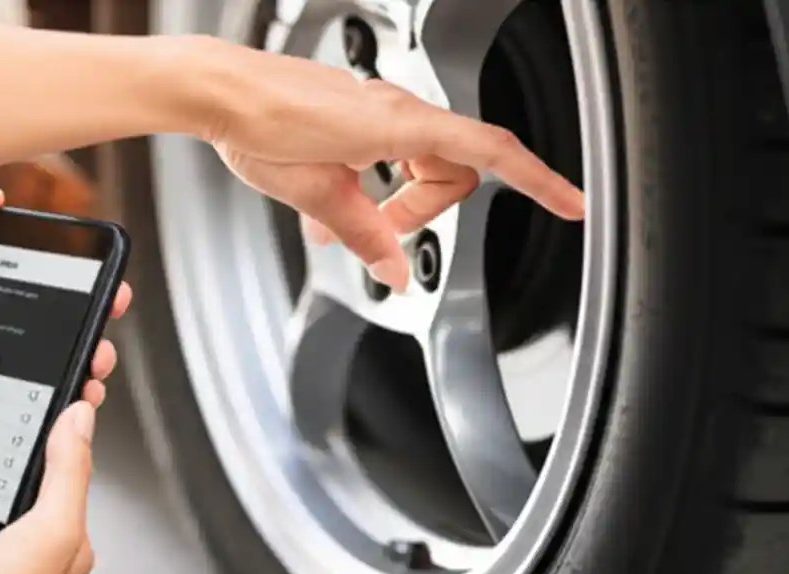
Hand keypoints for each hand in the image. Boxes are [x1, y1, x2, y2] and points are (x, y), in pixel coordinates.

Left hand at [0, 189, 131, 446]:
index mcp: (7, 304)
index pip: (66, 297)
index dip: (98, 294)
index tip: (114, 293)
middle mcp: (16, 345)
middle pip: (78, 341)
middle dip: (102, 341)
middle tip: (100, 343)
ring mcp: (12, 382)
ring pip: (68, 381)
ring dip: (89, 378)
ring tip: (88, 374)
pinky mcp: (2, 415)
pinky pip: (39, 419)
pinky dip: (59, 416)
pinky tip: (63, 408)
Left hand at [193, 38, 584, 291]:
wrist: (218, 89)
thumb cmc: (258, 123)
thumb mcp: (313, 193)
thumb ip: (362, 233)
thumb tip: (393, 269)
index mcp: (397, 124)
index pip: (490, 152)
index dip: (539, 181)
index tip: (570, 205)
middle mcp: (395, 109)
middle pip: (452, 171)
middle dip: (422, 212)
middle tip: (376, 236)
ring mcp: (376, 107)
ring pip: (420, 164)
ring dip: (392, 201)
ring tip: (340, 222)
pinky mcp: (356, 110)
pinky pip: (388, 151)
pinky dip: (372, 183)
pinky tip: (330, 200)